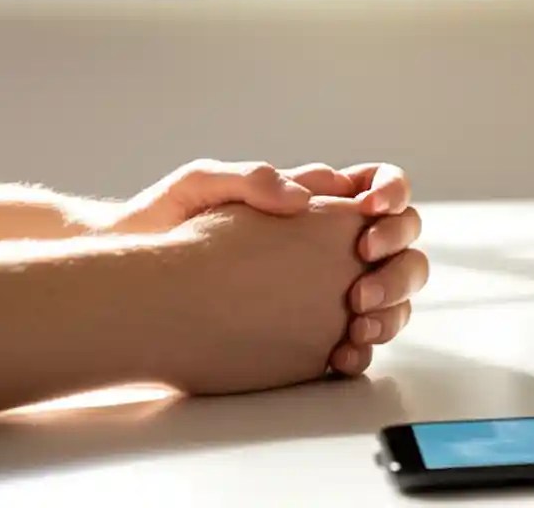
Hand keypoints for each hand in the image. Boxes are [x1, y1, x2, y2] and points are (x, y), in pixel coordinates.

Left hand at [89, 159, 426, 378]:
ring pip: (395, 291)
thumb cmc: (163, 224)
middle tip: (361, 275)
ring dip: (393, 305)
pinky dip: (365, 347)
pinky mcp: (316, 330)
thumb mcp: (200, 186)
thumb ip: (252, 179)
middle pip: (403, 241)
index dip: (391, 195)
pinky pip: (363, 339)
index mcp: (317, 200)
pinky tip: (342, 353)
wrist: (130, 287)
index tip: (367, 212)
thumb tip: (303, 199)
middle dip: (398, 256)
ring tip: (356, 321)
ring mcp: (329, 288)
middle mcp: (332, 243)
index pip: (382, 187)